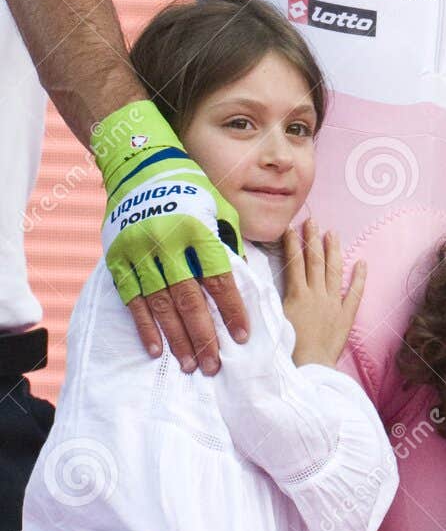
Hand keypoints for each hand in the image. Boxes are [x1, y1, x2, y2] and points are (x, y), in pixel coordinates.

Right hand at [94, 99, 248, 372]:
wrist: (140, 165)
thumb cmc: (191, 187)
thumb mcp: (218, 205)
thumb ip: (230, 241)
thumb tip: (243, 277)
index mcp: (198, 228)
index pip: (219, 278)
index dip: (232, 310)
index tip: (242, 337)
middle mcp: (167, 242)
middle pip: (189, 299)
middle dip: (204, 336)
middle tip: (215, 365)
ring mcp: (139, 251)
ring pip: (160, 305)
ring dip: (176, 338)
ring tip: (191, 364)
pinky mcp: (118, 257)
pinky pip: (132, 299)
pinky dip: (144, 326)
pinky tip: (156, 349)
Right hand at [283, 219, 365, 367]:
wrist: (308, 369)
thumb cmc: (286, 350)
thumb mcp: (272, 321)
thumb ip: (269, 301)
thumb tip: (260, 283)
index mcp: (297, 295)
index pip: (294, 262)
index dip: (292, 244)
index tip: (290, 227)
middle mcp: (316, 294)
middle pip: (315, 261)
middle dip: (313, 239)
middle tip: (313, 220)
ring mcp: (333, 303)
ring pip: (334, 271)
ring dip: (334, 250)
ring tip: (333, 233)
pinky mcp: (346, 316)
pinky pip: (355, 293)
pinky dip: (359, 277)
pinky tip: (362, 263)